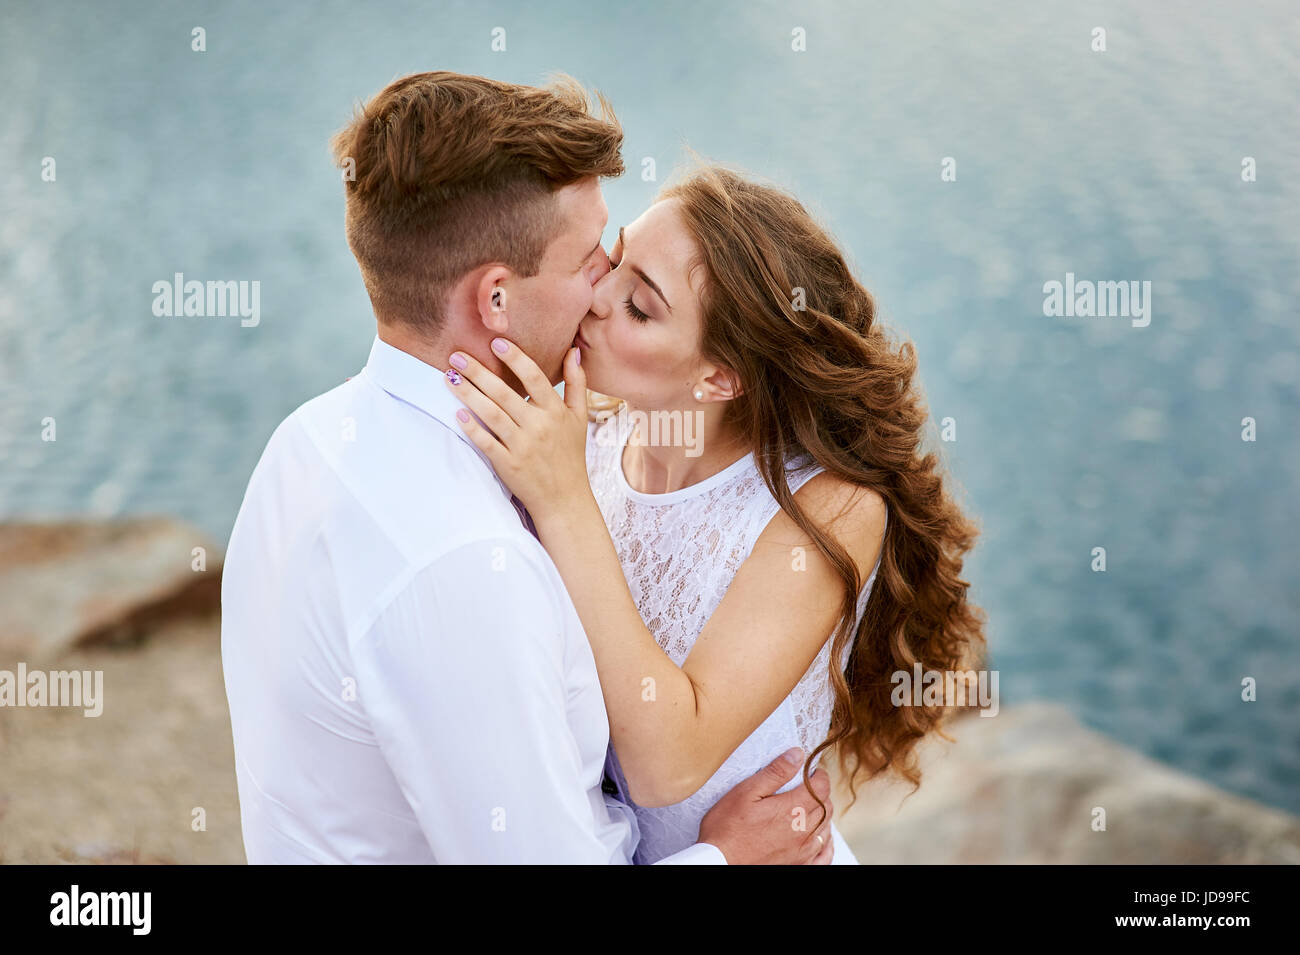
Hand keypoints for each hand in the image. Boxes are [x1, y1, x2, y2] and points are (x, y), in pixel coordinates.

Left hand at [443, 338, 589, 518]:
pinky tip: (458, 412)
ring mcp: (522, 446)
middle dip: (479, 372)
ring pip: (492, 414)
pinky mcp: (508, 465)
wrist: (565, 498)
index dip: (515, 358)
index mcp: (555, 412)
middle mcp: (539, 427)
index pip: (534, 378)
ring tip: (450, 377)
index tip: (496, 342)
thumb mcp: (580, 418)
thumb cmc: (570, 455)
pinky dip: (472, 428)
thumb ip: (576, 383)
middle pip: (505, 393)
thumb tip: (573, 350)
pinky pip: (487, 442)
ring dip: (469, 394)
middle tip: (457, 356)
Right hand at [697, 748, 834, 864]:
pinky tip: (818, 836)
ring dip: (823, 815)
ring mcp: (802, 852)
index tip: (812, 771)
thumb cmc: (727, 828)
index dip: (819, 775)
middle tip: (809, 786)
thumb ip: (775, 772)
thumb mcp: (746, 792)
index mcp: (792, 810)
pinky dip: (826, 843)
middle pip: (826, 807)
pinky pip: (824, 855)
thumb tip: (797, 755)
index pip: (821, 788)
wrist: (719, 863)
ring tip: (810, 807)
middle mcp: (803, 832)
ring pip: (826, 829)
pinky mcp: (798, 866)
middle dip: (821, 793)